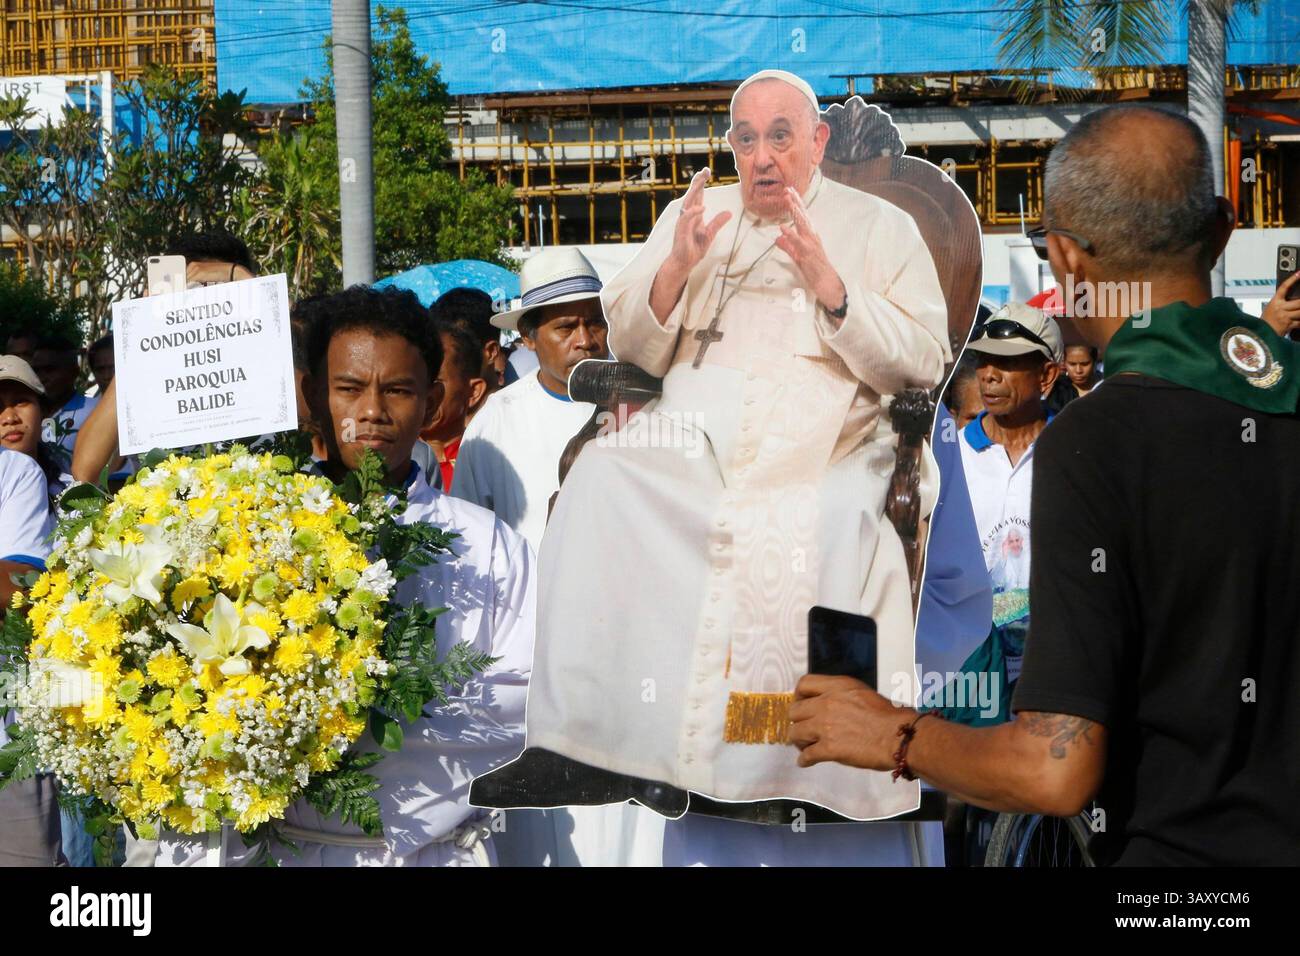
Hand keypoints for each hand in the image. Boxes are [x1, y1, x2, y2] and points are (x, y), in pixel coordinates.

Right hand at [666, 167, 731, 273]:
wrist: (684, 263)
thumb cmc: (694, 249)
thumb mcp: (710, 234)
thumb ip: (717, 223)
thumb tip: (729, 213)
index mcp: (694, 215)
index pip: (697, 195)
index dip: (700, 182)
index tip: (706, 171)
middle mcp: (687, 216)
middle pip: (692, 195)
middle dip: (698, 182)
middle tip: (705, 170)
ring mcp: (683, 222)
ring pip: (688, 202)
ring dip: (694, 191)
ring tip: (702, 181)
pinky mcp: (680, 230)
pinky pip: (686, 218)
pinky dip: (693, 212)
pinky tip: (702, 207)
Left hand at [776, 186, 845, 312]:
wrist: (827, 282)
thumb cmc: (814, 269)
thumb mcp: (797, 256)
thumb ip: (787, 246)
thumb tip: (777, 238)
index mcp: (810, 235)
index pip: (802, 216)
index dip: (795, 203)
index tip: (789, 191)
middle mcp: (811, 237)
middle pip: (803, 216)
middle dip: (796, 202)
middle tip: (788, 189)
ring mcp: (810, 244)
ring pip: (802, 224)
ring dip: (795, 211)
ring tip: (787, 200)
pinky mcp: (808, 254)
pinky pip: (798, 242)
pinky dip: (791, 234)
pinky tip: (783, 227)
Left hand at [788, 673, 910, 770]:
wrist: (898, 736)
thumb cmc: (887, 715)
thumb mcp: (861, 693)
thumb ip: (841, 696)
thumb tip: (832, 706)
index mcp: (837, 687)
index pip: (804, 684)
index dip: (799, 696)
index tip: (802, 705)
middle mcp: (826, 703)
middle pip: (794, 711)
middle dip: (797, 721)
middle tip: (803, 729)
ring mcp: (825, 726)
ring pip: (795, 733)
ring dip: (799, 741)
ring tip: (805, 746)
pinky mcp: (829, 748)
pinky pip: (807, 755)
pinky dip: (804, 760)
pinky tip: (806, 762)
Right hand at [1262, 271, 1299, 338]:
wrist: (1259, 335)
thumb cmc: (1265, 322)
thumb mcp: (1270, 309)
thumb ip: (1281, 303)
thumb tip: (1294, 300)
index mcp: (1274, 302)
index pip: (1284, 287)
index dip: (1292, 279)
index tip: (1299, 273)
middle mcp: (1279, 308)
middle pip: (1298, 302)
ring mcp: (1284, 317)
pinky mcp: (1288, 325)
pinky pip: (1299, 322)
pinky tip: (1299, 321)